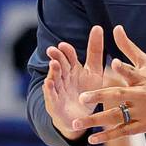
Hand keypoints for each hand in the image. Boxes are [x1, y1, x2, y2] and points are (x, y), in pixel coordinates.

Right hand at [43, 25, 104, 140]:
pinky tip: (48, 83)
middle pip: (59, 65)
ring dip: (53, 71)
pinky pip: (51, 95)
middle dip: (56, 57)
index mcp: (72, 69)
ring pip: (54, 78)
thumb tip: (97, 27)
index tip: (63, 45)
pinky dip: (49, 89)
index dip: (66, 51)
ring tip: (53, 64)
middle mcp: (63, 78)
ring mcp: (58, 90)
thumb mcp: (94, 72)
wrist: (80, 119)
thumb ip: (95, 51)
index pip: (68, 57)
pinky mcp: (55, 104)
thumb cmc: (86, 93)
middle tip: (53, 50)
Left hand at [74, 25, 145, 144]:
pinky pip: (123, 131)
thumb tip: (116, 28)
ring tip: (76, 123)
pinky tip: (93, 139)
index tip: (113, 64)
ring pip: (116, 117)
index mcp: (142, 79)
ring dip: (96, 121)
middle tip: (81, 98)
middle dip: (100, 97)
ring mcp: (142, 113)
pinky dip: (108, 136)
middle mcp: (141, 96)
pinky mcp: (143, 126)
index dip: (124, 69)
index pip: (132, 73)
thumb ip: (129, 47)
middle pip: (119, 96)